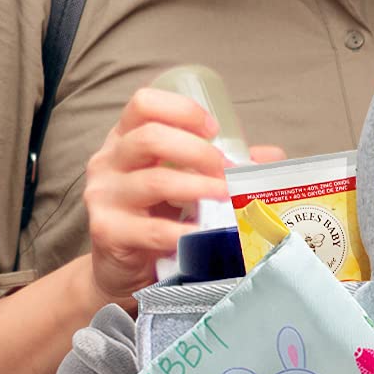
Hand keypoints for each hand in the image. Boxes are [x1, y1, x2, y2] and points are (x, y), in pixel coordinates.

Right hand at [80, 91, 281, 302]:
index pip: (144, 103)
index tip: (213, 130)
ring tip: (225, 199)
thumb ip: (220, 166)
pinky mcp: (107, 231)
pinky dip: (186, 232)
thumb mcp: (182, 184)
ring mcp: (103, 196)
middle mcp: (108, 161)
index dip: (182, 110)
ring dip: (199, 189)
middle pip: (150, 137)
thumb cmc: (155, 218)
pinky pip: (152, 230)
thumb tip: (270, 157)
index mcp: (124, 139)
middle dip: (198, 152)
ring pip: (154, 181)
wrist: (121, 269)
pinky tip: (206, 235)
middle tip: (226, 172)